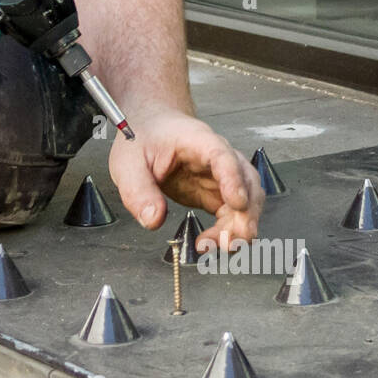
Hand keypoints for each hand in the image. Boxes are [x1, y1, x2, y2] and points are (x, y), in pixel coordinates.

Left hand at [108, 105, 263, 248]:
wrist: (152, 130)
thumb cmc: (144, 139)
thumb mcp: (128, 163)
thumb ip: (139, 192)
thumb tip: (153, 220)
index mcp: (198, 141)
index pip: (223, 157)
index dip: (234, 179)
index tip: (237, 203)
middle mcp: (220, 157)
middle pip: (247, 182)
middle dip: (245, 213)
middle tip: (228, 240)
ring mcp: (223, 177)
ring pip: (249, 200)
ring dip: (241, 226)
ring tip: (221, 247)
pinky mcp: (219, 194)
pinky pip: (235, 214)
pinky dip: (229, 231)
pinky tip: (213, 243)